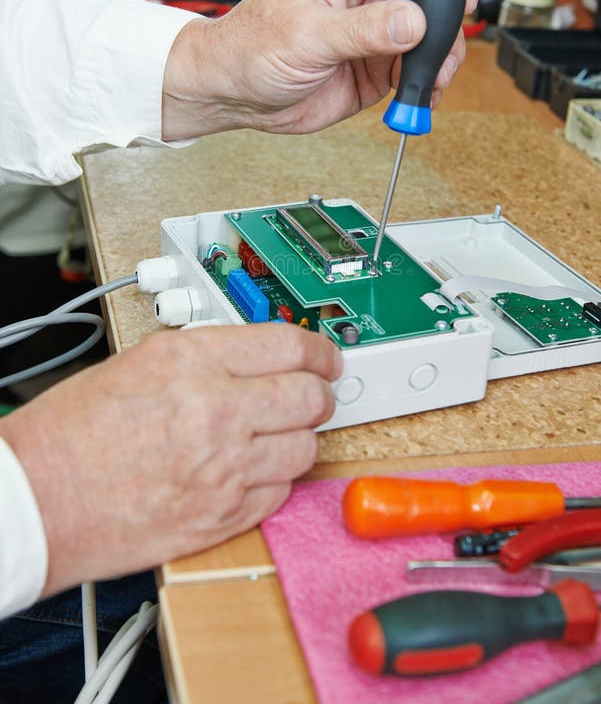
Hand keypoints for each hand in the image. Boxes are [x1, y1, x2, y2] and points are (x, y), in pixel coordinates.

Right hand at [0, 324, 340, 595]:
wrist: (39, 499)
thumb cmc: (71, 432)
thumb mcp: (140, 361)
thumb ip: (206, 356)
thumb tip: (256, 357)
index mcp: (191, 360)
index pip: (290, 345)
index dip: (320, 351)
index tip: (326, 357)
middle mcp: (215, 409)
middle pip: (310, 397)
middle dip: (317, 395)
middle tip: (312, 396)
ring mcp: (224, 468)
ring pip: (305, 449)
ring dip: (296, 440)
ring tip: (271, 438)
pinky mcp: (223, 517)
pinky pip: (281, 493)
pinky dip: (272, 481)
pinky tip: (246, 473)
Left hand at [162, 0, 484, 140]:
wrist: (238, 97)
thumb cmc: (251, 49)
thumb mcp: (304, 36)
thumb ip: (361, 30)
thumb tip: (414, 23)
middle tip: (453, 16)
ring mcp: (379, 23)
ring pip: (434, 21)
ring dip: (444, 45)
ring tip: (430, 72)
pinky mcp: (383, 61)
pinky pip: (422, 63)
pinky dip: (432, 77)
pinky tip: (421, 91)